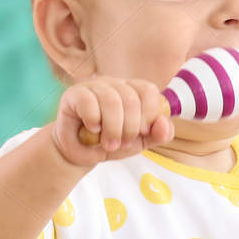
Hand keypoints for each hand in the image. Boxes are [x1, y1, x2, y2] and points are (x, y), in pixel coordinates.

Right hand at [52, 77, 173, 166]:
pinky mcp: (74, 94)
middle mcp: (114, 84)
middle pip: (131, 98)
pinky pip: (88, 101)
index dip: (149, 114)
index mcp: (132, 90)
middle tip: (122, 144)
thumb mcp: (139, 142)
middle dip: (130, 128)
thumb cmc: (109, 143)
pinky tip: (92, 129)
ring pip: (111, 100)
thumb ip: (158, 134)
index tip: (142, 133)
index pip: (148, 90)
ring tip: (108, 145)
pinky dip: (93, 120)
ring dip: (113, 128)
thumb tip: (164, 122)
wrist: (79, 154)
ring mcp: (93, 86)